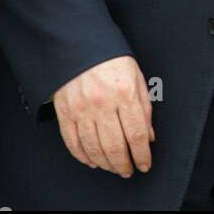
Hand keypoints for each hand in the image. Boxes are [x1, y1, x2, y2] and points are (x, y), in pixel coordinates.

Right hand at [51, 55, 154, 177]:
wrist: (78, 43)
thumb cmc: (111, 59)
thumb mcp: (136, 76)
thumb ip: (144, 107)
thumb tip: (149, 136)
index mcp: (124, 93)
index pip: (136, 134)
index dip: (142, 155)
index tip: (145, 165)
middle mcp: (102, 103)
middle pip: (115, 146)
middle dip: (124, 164)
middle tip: (128, 170)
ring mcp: (81, 109)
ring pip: (94, 148)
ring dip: (106, 164)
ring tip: (113, 167)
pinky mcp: (65, 112)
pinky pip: (73, 142)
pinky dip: (83, 156)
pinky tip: (93, 161)